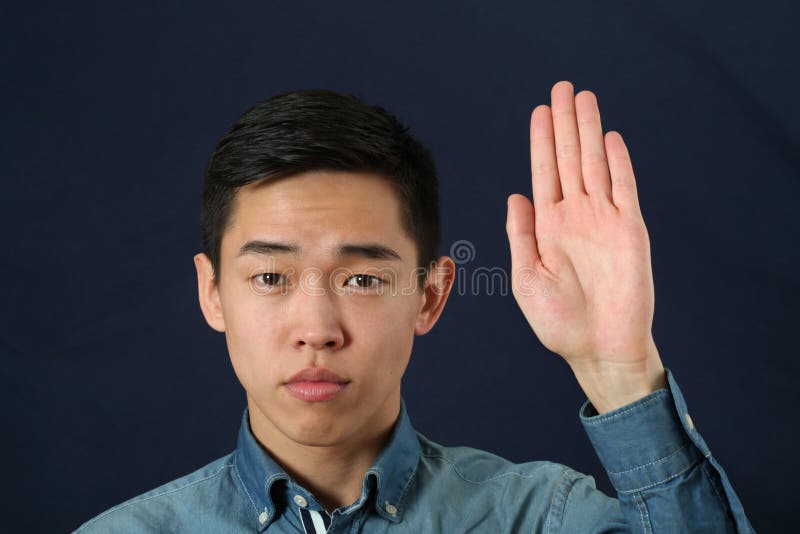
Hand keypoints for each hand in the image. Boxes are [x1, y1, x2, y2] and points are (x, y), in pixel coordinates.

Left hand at [505, 81, 665, 412]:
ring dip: (589, 131)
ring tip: (584, 98)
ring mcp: (604, 220)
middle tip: (563, 88)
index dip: (541, 141)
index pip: (544, 172)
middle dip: (566, 123)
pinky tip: (610, 138)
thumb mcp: (526, 278)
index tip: (540, 111)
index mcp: (549, 226)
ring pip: (595, 164)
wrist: (599, 348)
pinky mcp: (630, 230)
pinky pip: (624, 188)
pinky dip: (618, 163)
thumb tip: (515, 195)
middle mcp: (576, 216)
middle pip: (569, 159)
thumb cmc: (558, 321)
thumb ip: (521, 235)